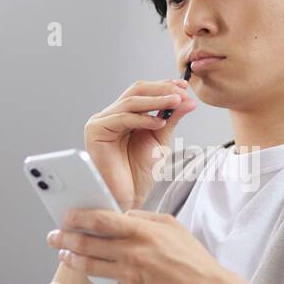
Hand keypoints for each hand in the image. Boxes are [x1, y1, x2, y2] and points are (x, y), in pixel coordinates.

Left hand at [46, 208, 231, 283]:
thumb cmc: (191, 258)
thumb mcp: (171, 226)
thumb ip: (143, 218)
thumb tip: (120, 216)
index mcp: (142, 231)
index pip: (99, 220)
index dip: (77, 217)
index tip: (65, 217)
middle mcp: (132, 253)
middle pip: (86, 244)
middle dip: (64, 239)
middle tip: (53, 237)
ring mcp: (129, 276)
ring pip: (90, 266)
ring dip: (73, 259)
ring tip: (65, 255)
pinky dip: (112, 279)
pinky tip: (118, 276)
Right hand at [84, 78, 197, 211]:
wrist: (128, 197)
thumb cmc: (140, 173)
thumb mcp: (161, 139)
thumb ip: (171, 118)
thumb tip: (188, 99)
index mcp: (124, 115)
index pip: (143, 92)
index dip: (163, 86)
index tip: (183, 87)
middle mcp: (110, 116)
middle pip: (136, 91)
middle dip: (161, 89)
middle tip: (181, 92)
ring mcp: (101, 122)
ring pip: (131, 101)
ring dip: (156, 100)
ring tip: (176, 102)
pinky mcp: (95, 131)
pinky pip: (122, 118)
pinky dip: (143, 118)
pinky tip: (159, 123)